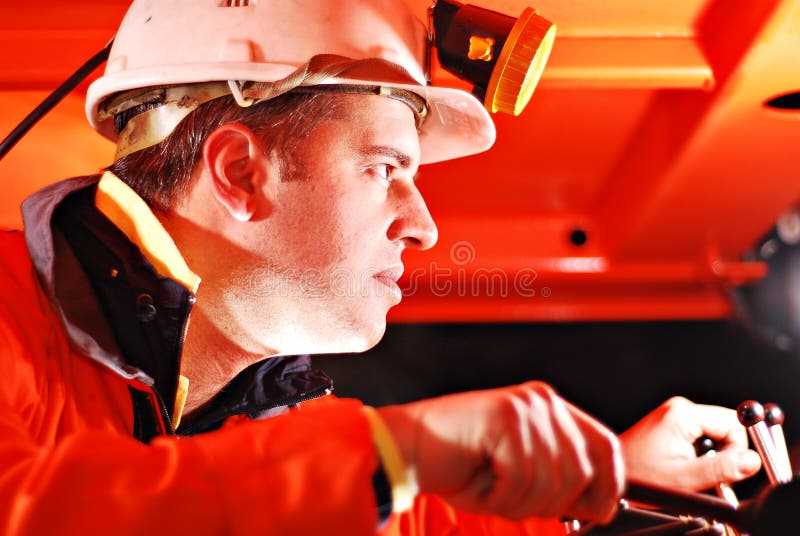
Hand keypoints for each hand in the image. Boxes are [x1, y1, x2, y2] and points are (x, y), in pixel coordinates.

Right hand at [378, 381, 624, 522]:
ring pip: (552, 481)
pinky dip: (498, 497)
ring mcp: (524, 407)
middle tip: (511, 501)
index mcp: (550, 408)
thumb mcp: (523, 475)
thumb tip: (603, 506)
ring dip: (518, 503)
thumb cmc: (460, 466)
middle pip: (582, 472)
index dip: (610, 486)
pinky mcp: (504, 418)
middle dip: (550, 504)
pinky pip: (521, 479)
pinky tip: (478, 482)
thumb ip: (561, 480)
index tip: (599, 513)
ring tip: (490, 490)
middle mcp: (542, 400)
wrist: (409, 450)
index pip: (605, 446)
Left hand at [620, 396, 761, 490]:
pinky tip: (682, 465)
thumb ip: (722, 468)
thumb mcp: (685, 477)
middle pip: (725, 427)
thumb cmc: (638, 474)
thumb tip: (751, 461)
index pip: (734, 423)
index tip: (723, 469)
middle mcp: (679, 409)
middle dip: (722, 454)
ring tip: (689, 471)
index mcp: (683, 414)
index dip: (735, 450)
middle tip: (704, 474)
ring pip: (714, 434)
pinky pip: (700, 436)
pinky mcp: (670, 424)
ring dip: (709, 456)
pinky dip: (698, 454)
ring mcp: (674, 415)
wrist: (613, 474)